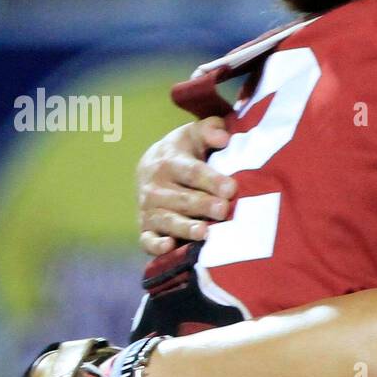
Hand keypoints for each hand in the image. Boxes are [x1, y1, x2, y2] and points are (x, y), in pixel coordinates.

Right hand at [137, 117, 236, 256]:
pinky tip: (169, 247)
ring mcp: (149, 209)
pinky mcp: (146, 229)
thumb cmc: (184, 152)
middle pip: (182, 199)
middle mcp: (155, 187)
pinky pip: (147, 240)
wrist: (151, 168)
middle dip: (203, 205)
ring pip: (167, 220)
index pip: (192, 172)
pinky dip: (156, 245)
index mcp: (169, 162)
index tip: (231, 188)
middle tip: (224, 210)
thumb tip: (223, 137)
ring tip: (204, 232)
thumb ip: (210, 129)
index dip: (211, 180)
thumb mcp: (194, 135)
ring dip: (185, 227)